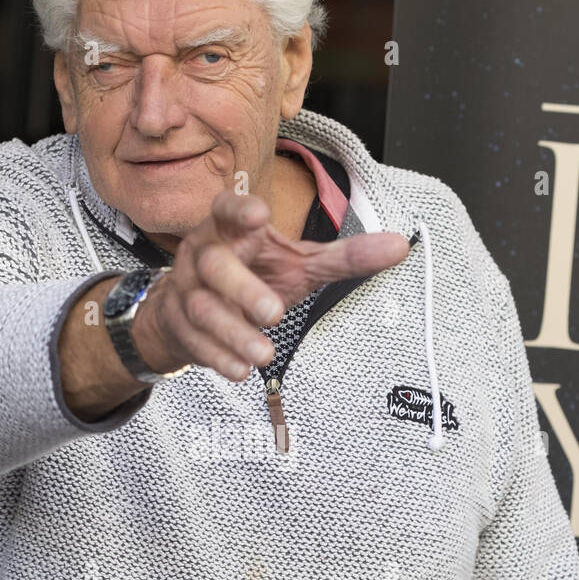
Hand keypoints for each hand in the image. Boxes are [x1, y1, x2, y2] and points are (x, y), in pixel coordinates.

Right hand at [132, 189, 410, 380]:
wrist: (190, 309)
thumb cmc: (252, 274)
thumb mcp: (298, 263)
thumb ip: (344, 257)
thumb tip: (400, 246)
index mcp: (230, 229)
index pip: (227, 209)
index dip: (240, 210)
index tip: (261, 214)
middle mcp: (202, 254)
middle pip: (213, 265)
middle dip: (241, 289)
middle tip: (275, 313)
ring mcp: (186, 291)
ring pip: (202, 309)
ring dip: (233, 334)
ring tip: (263, 355)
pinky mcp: (179, 325)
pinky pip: (195, 342)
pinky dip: (218, 357)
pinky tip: (240, 370)